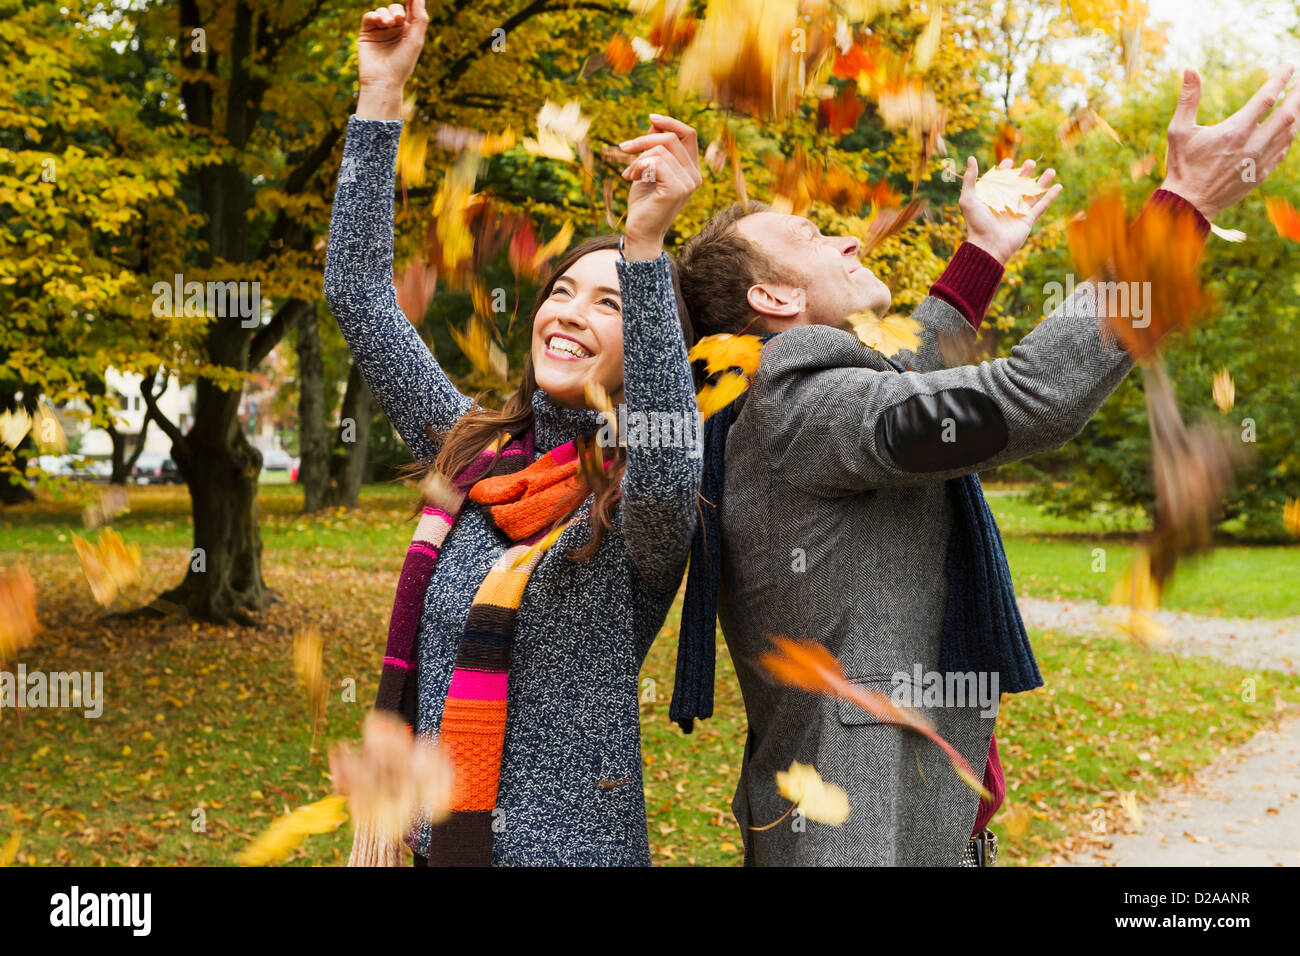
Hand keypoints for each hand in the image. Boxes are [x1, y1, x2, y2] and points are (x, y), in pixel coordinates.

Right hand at [355, 1, 428, 120]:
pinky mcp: (367, 33)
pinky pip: (369, 16)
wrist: (383, 81)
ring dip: (386, 14)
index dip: (411, 1)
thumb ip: (419, 17)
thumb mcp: (415, 39)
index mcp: (409, 32)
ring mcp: (380, 31)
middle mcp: (395, 31)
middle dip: (397, 11)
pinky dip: (374, 15)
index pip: (411, 11)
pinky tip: (380, 22)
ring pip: (382, 11)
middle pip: (396, 9)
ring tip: (388, 25)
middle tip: (398, 19)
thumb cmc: (403, 63)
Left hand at [618, 114, 702, 260]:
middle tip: (623, 148)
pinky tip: (630, 178)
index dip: (670, 122)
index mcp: (691, 170)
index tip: (650, 118)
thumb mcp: (648, 170)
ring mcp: (688, 183)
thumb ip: (655, 149)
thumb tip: (655, 123)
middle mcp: (694, 176)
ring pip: (660, 150)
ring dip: (637, 159)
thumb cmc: (644, 203)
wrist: (640, 232)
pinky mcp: (676, 189)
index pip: (689, 134)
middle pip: (671, 138)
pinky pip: (655, 162)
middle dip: (643, 139)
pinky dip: (638, 166)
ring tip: (628, 173)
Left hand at [959, 156, 1061, 265]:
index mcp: (991, 199)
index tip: (1008, 162)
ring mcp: (1018, 211)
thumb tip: (971, 158)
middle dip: (1025, 173)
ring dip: (1042, 181)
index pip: (1000, 181)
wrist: (988, 246)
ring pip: (1033, 193)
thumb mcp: (968, 199)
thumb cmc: (976, 224)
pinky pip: (1042, 206)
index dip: (1004, 171)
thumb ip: (970, 179)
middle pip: (1018, 185)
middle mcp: (1005, 204)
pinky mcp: (1028, 220)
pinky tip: (1058, 186)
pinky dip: (1050, 196)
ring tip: (1050, 170)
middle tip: (1031, 162)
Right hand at [1161, 65, 1299, 220]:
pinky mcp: (1261, 174)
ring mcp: (1259, 161)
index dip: (1280, 79)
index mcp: (1234, 131)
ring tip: (1298, 101)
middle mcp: (1252, 145)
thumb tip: (1190, 69)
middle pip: (1288, 113)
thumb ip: (1188, 99)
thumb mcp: (1178, 131)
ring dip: (1297, 114)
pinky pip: (1283, 150)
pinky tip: (1289, 128)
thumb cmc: (1181, 165)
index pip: (1266, 98)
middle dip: (1298, 94)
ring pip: (1290, 132)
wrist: (1188, 204)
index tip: (1289, 66)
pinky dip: (1289, 135)